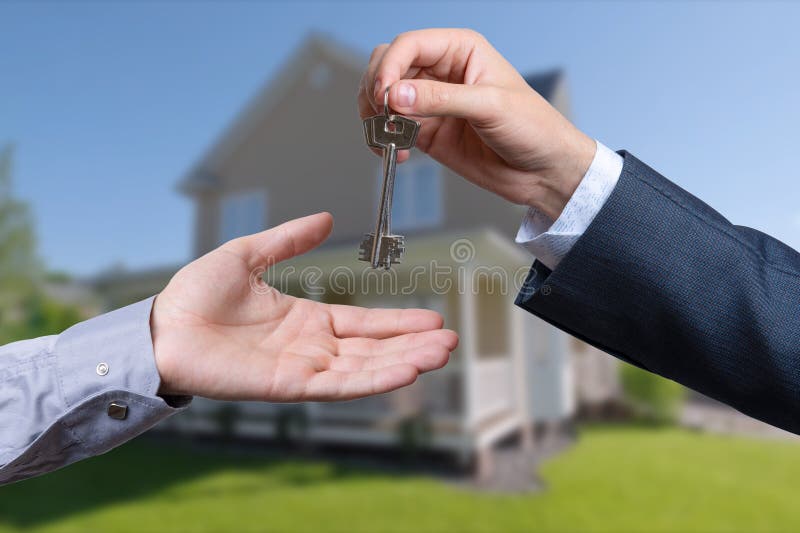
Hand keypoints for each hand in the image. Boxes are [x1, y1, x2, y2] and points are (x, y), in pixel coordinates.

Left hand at [150, 212, 457, 401]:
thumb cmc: (196, 294)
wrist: (161, 326)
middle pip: (373, 349)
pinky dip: (374, 380)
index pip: (364, 323)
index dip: (398, 322)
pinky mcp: (288, 385)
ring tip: (441, 355)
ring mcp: (302, 368)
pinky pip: (340, 384)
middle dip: (412, 346)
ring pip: (364, 368)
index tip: (432, 319)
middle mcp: (311, 347)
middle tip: (451, 341)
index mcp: (306, 318)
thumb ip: (288, 239)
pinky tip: (405, 372)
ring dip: (404, 362)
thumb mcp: (249, 254)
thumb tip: (325, 218)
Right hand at [358, 28, 596, 219]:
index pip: (409, 45)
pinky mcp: (428, 132)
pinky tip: (395, 152)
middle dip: (376, 88)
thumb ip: (442, 99)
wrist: (544, 171)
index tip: (384, 94)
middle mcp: (442, 72)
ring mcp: (432, 103)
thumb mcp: (491, 107)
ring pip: (384, 97)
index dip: (390, 66)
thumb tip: (397, 95)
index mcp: (461, 50)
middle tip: (382, 115)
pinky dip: (384, 140)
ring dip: (375, 116)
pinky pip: (392, 129)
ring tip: (385, 137)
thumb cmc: (534, 128)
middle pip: (388, 66)